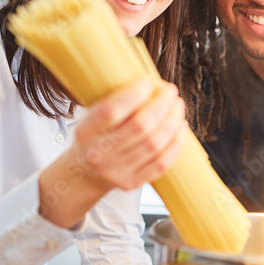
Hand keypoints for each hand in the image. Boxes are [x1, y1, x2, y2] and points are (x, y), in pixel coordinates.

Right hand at [73, 78, 186, 192]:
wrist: (84, 173)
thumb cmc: (94, 136)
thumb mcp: (91, 116)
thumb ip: (115, 101)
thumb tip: (152, 84)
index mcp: (85, 132)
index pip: (112, 110)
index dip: (134, 94)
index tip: (148, 81)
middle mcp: (99, 153)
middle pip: (140, 126)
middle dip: (162, 104)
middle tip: (171, 92)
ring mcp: (116, 171)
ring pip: (155, 144)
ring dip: (172, 122)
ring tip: (177, 107)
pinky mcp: (131, 183)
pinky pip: (161, 164)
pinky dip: (176, 144)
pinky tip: (180, 129)